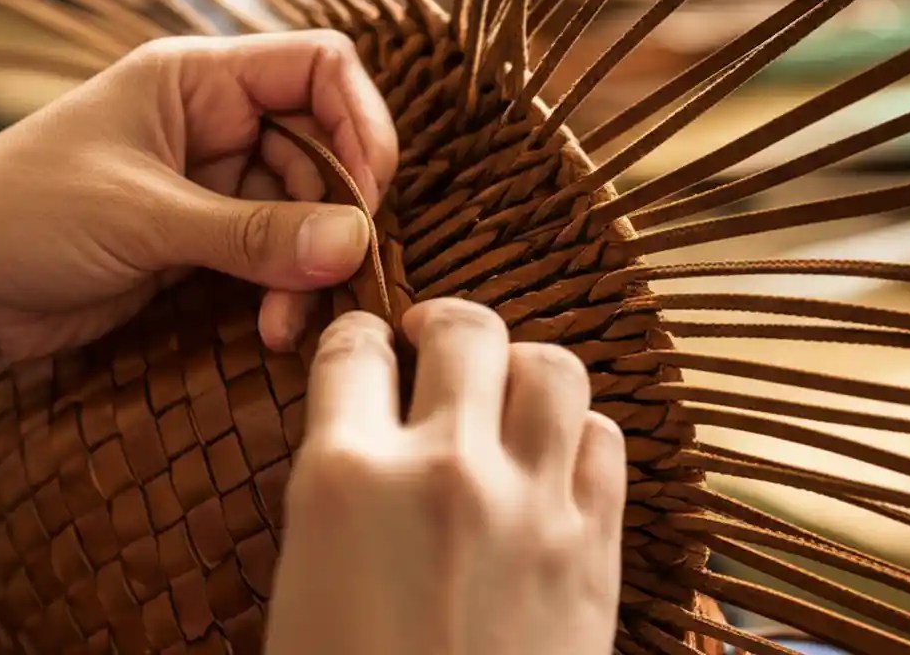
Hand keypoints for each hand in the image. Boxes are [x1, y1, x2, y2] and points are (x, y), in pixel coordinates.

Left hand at [0, 29, 396, 361]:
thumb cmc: (22, 217)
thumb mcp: (144, 219)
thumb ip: (255, 232)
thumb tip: (355, 244)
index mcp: (196, 79)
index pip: (318, 68)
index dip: (360, 122)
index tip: (371, 192)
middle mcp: (212, 122)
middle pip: (322, 147)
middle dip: (334, 215)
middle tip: (334, 275)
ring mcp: (209, 184)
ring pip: (303, 212)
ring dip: (307, 268)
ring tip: (285, 322)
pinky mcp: (200, 241)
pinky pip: (271, 256)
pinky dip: (281, 291)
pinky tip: (271, 329)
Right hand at [266, 299, 626, 654]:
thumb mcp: (302, 583)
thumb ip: (335, 490)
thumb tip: (361, 437)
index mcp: (344, 481)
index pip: (352, 349)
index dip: (356, 338)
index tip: (365, 350)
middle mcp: (443, 471)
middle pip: (466, 329)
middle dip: (443, 326)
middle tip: (432, 348)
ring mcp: (532, 506)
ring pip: (554, 367)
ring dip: (522, 368)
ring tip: (502, 394)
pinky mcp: (596, 550)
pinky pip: (607, 442)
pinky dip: (581, 434)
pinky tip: (553, 457)